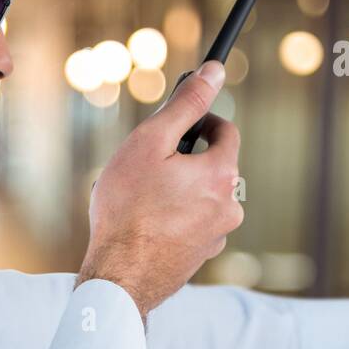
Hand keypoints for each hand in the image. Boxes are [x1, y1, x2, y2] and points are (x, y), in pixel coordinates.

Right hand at [76, 60, 242, 318]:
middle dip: (182, 161)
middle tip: (145, 167)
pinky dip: (170, 219)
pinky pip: (189, 225)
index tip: (180, 125)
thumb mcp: (150, 142)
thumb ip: (185, 105)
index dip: (202, 122)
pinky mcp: (199, 258)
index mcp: (222, 175)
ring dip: (175, 192)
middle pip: (210, 167)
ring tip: (137, 201)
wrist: (119, 276)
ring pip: (197, 198)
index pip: (226, 133)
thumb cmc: (128, 208)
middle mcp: (229, 207)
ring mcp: (216, 236)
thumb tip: (214, 72)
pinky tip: (141, 225)